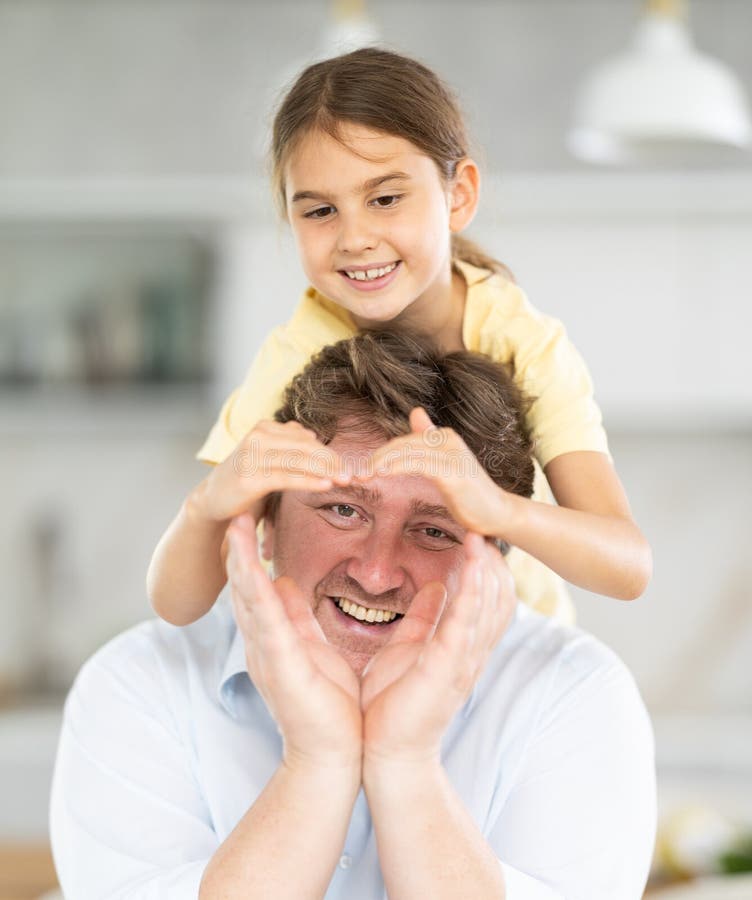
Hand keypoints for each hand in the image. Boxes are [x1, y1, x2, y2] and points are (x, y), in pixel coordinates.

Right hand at [194, 420, 349, 523]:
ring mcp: (251, 455)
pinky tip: (326, 484)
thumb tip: (314, 436)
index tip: (353, 466)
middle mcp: (258, 436)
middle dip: (333, 461)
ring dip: (326, 470)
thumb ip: (290, 445)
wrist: (214, 499)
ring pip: (298, 460)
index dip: (331, 453)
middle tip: (357, 473)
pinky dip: (308, 480)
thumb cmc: (247, 479)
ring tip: (346, 479)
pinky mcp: (249, 477)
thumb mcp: (270, 458)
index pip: (307, 439)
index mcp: (266, 428)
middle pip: (306, 447)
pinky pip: (285, 476)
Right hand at [226, 513, 361, 771]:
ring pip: (248, 593)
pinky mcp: (278, 661)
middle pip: (243, 584)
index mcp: (272, 634)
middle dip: (237, 547)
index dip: (247, 550)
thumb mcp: (311, 646)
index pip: (255, 584)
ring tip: (235, 520)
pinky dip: (253, 583)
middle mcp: (261, 639)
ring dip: (239, 557)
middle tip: (233, 507)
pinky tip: (246, 559)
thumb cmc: (327, 706)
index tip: (247, 514)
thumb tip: (284, 581)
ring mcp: (266, 650)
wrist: (332, 755)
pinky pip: (263, 615)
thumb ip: (297, 615)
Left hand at [360, 533, 516, 766]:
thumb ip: (423, 618)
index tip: (475, 532)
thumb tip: (434, 587)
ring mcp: (461, 661)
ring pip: (487, 607)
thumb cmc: (393, 704)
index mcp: (459, 645)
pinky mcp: (447, 670)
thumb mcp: (408, 647)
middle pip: (496, 598)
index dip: (484, 565)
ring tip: (480, 537)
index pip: (485, 596)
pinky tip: (472, 568)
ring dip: (485, 571)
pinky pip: (466, 626)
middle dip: (491, 563)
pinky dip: (473, 595)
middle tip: (483, 526)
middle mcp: (468, 651)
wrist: (385, 751)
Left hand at [363, 408, 513, 538]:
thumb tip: (416, 411)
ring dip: (380, 463)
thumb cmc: (470, 494)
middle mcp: (448, 440)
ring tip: (362, 475)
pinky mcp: (453, 471)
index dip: (382, 454)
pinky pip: (417, 465)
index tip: (363, 469)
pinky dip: (396, 467)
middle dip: (376, 458)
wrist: (497, 512)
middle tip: (356, 474)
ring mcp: (452, 454)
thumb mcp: (446, 463)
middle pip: (402, 445)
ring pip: (407, 452)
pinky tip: (380, 474)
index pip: (404, 441)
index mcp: (444, 437)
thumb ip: (430, 439)